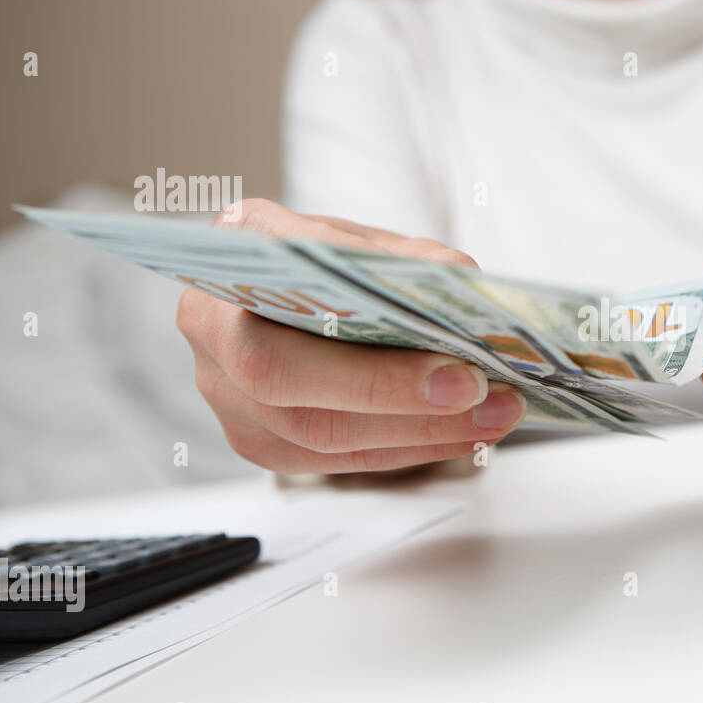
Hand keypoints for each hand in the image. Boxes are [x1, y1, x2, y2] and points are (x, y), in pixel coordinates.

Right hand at [177, 199, 526, 473]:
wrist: (299, 296)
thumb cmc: (332, 264)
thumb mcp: (371, 242)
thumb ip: (409, 259)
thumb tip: (459, 283)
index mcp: (236, 248)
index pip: (280, 275)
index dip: (348, 305)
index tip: (434, 331)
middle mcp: (209, 320)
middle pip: (282, 375)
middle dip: (390, 390)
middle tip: (473, 388)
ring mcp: (223, 390)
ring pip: (314, 432)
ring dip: (418, 430)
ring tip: (492, 414)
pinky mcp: (257, 441)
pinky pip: (337, 460)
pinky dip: (411, 447)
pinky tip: (465, 433)